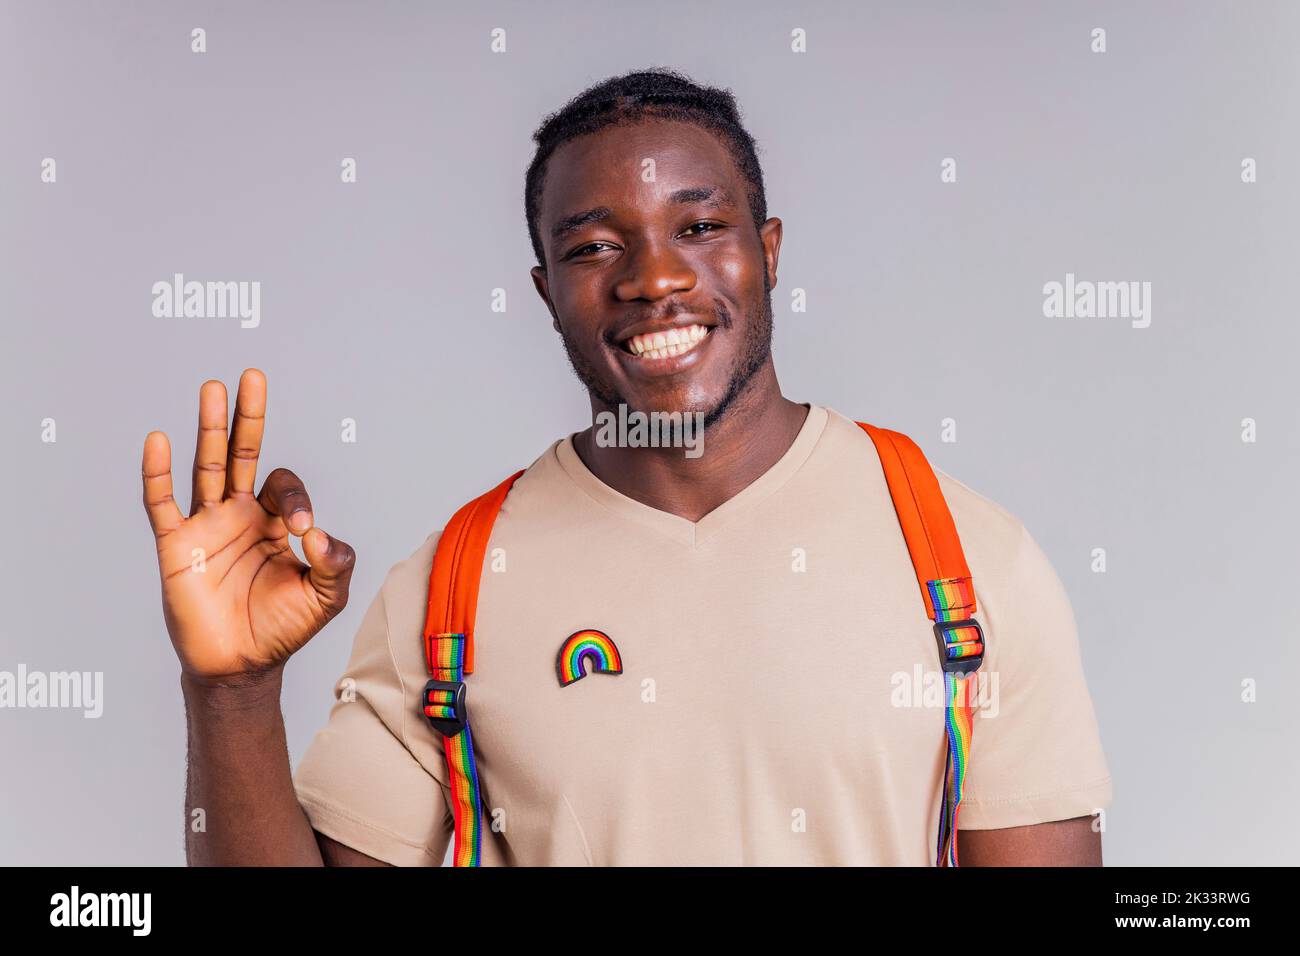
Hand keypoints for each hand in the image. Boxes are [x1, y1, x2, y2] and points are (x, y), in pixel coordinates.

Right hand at [141, 368, 355, 680]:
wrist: (241, 666)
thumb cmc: (283, 628)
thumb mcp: (327, 596)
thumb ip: (337, 563)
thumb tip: (320, 534)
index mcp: (275, 522)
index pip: (284, 486)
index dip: (296, 499)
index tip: (303, 531)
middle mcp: (239, 514)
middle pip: (241, 454)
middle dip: (248, 417)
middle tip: (252, 377)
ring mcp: (206, 526)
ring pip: (205, 467)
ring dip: (209, 428)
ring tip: (213, 388)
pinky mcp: (177, 546)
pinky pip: (163, 503)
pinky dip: (159, 473)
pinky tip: (159, 440)